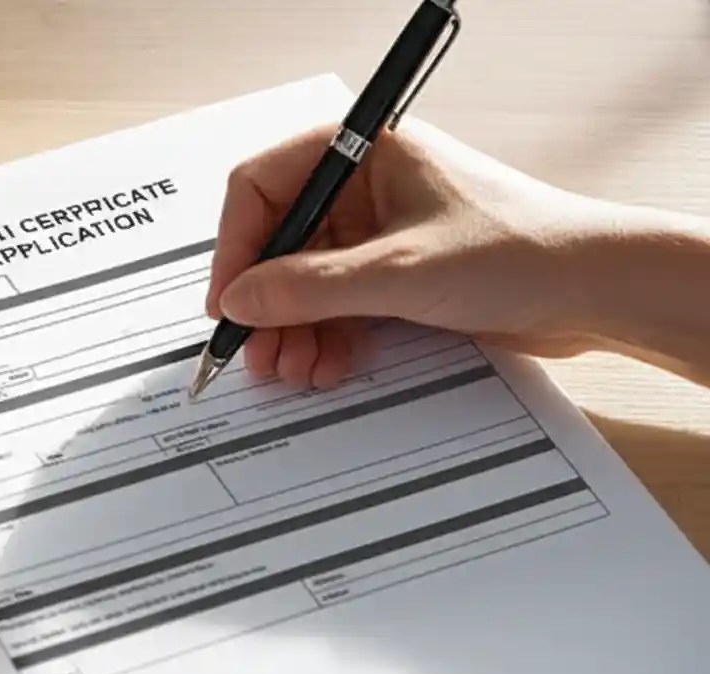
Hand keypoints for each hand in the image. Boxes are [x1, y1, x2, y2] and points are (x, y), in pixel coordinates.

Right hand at [205, 119, 641, 388]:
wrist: (598, 291)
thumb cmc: (521, 250)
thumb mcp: (398, 271)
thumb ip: (308, 287)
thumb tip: (239, 300)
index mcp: (362, 151)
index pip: (263, 186)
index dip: (236, 246)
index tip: (228, 302)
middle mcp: (365, 185)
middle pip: (281, 241)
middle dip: (267, 301)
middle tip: (258, 352)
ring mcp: (381, 230)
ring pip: (307, 279)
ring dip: (295, 327)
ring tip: (293, 369)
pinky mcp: (398, 272)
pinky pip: (339, 303)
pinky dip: (327, 335)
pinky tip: (329, 365)